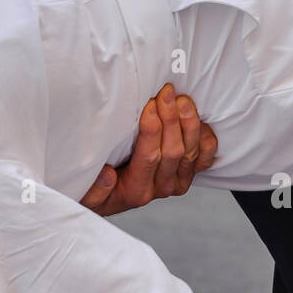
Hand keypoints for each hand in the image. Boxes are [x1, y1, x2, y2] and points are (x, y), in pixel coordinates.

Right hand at [79, 83, 217, 216]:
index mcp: (136, 190)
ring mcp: (176, 182)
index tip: (150, 106)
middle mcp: (160, 187)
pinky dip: (205, 139)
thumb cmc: (96, 190)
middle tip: (166, 93)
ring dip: (189, 123)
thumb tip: (107, 175)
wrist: (109, 200)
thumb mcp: (87, 194)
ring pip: (190, 152)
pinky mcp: (186, 175)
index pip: (149, 157)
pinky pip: (204, 159)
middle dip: (170, 118)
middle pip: (173, 151)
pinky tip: (200, 120)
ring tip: (182, 99)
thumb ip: (95, 189)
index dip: (152, 131)